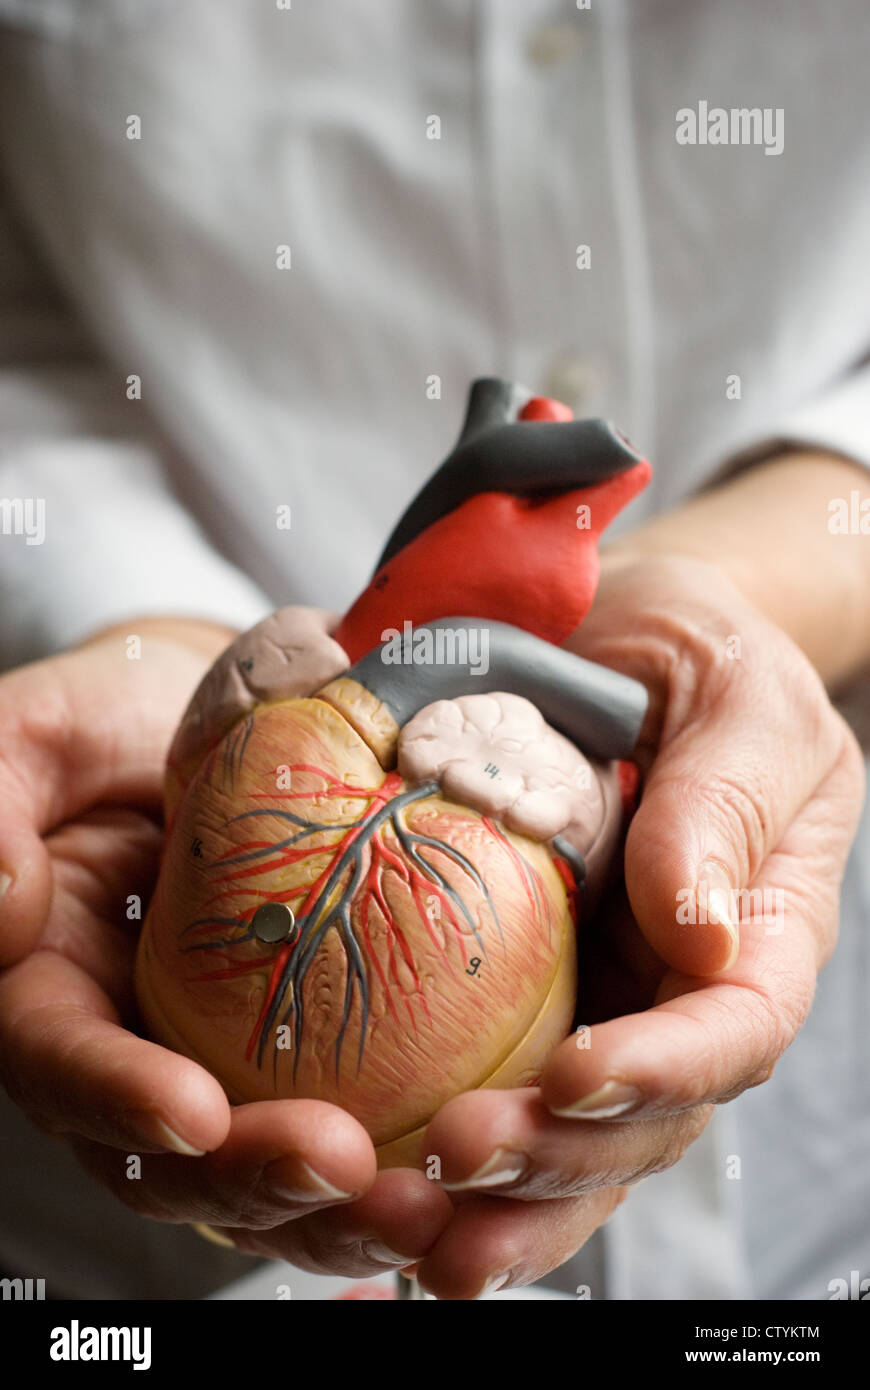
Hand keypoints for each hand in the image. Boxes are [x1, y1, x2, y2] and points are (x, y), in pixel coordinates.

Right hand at [0, 617, 451, 1277]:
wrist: (224, 716)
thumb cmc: (119, 718)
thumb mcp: (41, 734)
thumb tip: (4, 903)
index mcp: (50, 987)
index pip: (61, 1063)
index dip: (118, 1100)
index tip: (194, 1111)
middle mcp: (131, 1046)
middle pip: (173, 1157)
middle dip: (253, 1180)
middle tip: (341, 1165)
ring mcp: (225, 1058)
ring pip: (267, 1169)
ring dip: (341, 1207)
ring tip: (426, 1201)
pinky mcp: (313, 1053)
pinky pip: (357, 1123)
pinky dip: (408, 1158)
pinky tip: (472, 1158)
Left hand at [412, 555, 864, 1297]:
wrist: (629, 642)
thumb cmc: (703, 660)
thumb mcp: (739, 701)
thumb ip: (723, 805)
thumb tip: (698, 935)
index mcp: (759, 933)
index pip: (734, 1031)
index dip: (662, 1071)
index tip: (571, 1074)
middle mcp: (681, 992)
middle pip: (644, 1117)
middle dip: (558, 1156)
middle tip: (456, 1159)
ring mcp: (605, 1002)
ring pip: (573, 1138)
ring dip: (499, 1196)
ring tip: (412, 1227)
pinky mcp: (527, 996)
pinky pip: (503, 1089)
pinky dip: (453, 1155)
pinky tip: (388, 1189)